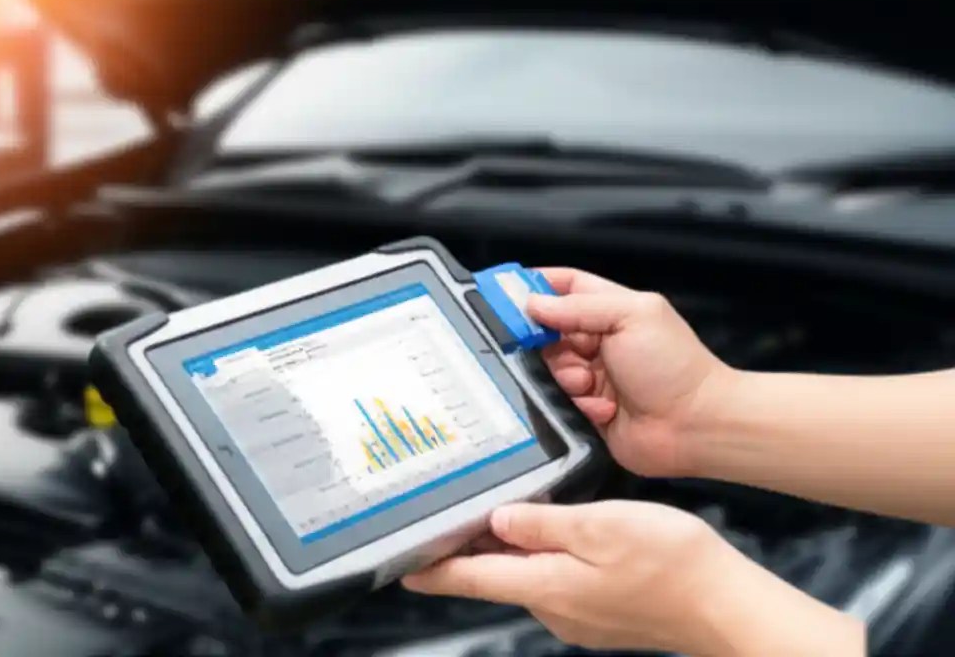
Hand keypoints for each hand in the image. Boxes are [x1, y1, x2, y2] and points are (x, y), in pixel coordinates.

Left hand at [403, 501, 864, 655]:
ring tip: (498, 512)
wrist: (727, 607)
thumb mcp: (599, 525)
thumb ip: (542, 521)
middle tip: (449, 517)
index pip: (469, 578)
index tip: (399, 564)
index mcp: (544, 584)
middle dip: (471, 548)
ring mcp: (579, 615)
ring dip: (510, 547)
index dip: (431, 569)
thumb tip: (496, 520)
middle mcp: (554, 607)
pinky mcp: (602, 614)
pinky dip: (544, 556)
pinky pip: (557, 581)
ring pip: (527, 575)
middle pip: (495, 575)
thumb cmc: (670, 564)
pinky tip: (555, 531)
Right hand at [526, 268, 733, 476]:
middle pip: (546, 332)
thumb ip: (579, 307)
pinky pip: (558, 404)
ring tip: (590, 384)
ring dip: (565, 377)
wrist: (697, 426)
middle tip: (564, 351)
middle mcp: (599, 342)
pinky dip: (577, 405)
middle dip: (545, 342)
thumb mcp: (631, 317)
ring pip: (548, 370)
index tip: (505, 292)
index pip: (563, 287)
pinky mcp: (586, 411)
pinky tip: (603, 408)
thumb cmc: (677, 368)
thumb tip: (534, 303)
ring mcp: (592, 377)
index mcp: (611, 311)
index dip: (535, 286)